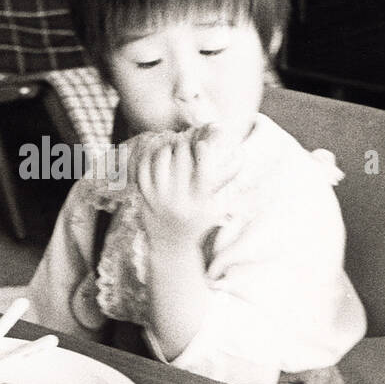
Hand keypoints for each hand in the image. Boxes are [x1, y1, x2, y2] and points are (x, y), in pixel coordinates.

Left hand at [135, 128, 239, 244]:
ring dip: (166, 148)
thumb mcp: (216, 208)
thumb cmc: (199, 223)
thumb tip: (241, 156)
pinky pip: (143, 169)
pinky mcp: (145, 197)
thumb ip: (225, 185)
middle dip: (183, 144)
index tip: (202, 144)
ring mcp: (160, 199)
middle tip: (184, 138)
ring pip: (161, 161)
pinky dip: (148, 156)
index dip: (204, 153)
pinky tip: (155, 150)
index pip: (204, 172)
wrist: (172, 245)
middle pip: (181, 161)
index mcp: (200, 202)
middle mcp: (180, 200)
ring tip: (170, 144)